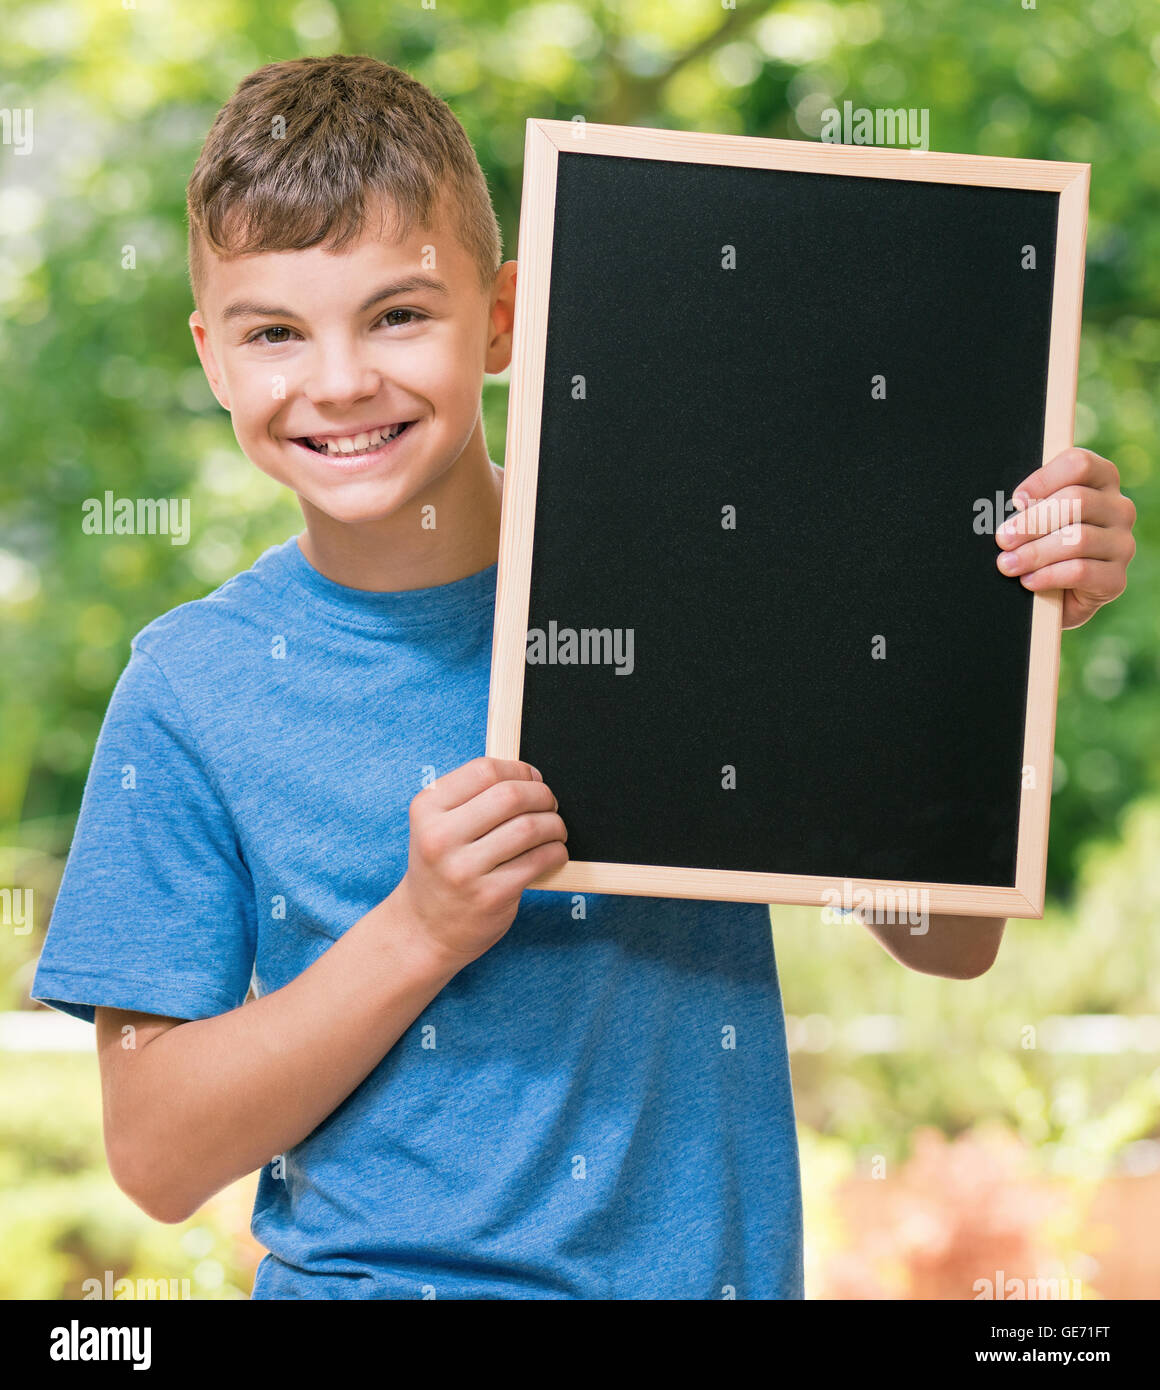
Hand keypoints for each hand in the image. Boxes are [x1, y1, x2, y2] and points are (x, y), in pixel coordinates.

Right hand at [397, 756, 567, 964]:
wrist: (425, 928)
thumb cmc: (442, 866)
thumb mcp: (439, 824)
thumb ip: (475, 796)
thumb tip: (531, 777)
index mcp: (427, 808)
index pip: (484, 770)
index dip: (519, 770)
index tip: (533, 780)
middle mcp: (440, 837)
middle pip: (511, 795)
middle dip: (542, 795)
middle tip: (550, 804)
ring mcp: (464, 869)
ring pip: (529, 827)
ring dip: (554, 824)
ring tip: (555, 830)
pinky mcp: (490, 896)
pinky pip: (539, 860)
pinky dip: (556, 852)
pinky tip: (553, 853)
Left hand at [995, 447, 1136, 628]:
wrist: (1056, 597)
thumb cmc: (1042, 545)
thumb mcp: (1037, 519)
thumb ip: (1031, 504)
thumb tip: (1012, 506)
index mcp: (1101, 481)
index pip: (1080, 464)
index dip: (1043, 480)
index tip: (1015, 500)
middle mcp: (1119, 509)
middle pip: (1077, 501)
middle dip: (1033, 521)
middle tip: (1003, 538)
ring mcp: (1122, 544)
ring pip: (1078, 539)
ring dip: (1035, 552)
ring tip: (1007, 564)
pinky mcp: (1116, 578)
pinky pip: (1081, 572)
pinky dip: (1048, 576)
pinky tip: (1028, 581)